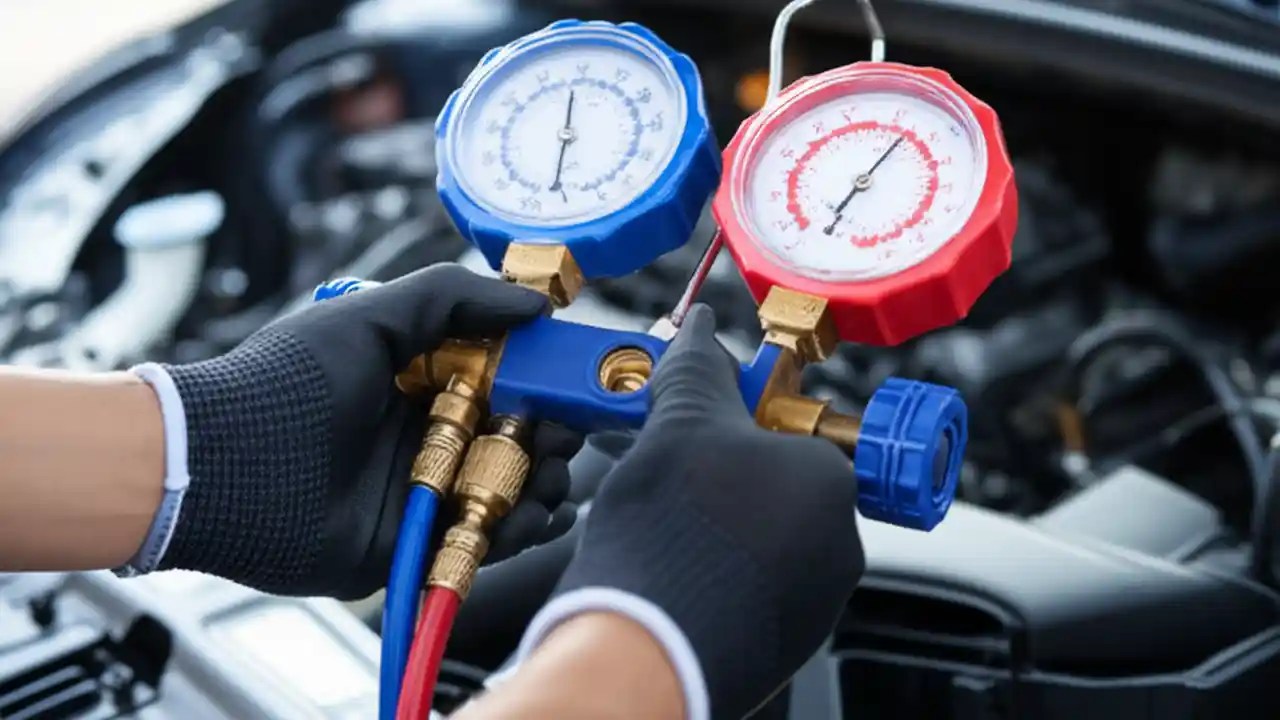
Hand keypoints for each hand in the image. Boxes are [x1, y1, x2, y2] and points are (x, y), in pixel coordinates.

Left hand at [159, 265, 581, 597]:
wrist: (225, 467)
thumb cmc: (289, 382)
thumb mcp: (371, 315)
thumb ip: (453, 295)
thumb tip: (532, 301)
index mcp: (423, 378)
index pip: (506, 378)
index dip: (545, 379)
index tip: (578, 379)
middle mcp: (430, 432)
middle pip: (519, 435)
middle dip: (554, 433)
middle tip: (564, 432)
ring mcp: (425, 488)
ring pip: (511, 486)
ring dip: (545, 481)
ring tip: (549, 476)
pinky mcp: (418, 539)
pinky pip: (487, 538)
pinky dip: (523, 530)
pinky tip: (541, 515)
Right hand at [551, 305, 864, 718]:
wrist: (642, 648)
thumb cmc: (669, 535)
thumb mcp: (678, 426)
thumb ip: (697, 371)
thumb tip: (701, 330)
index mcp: (828, 477)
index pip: (783, 434)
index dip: (728, 432)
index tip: (695, 439)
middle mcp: (839, 540)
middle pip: (776, 490)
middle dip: (724, 484)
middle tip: (672, 486)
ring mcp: (815, 600)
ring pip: (765, 544)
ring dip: (721, 532)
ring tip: (665, 534)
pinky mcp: (786, 645)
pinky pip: (755, 594)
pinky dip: (720, 581)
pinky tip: (675, 576)